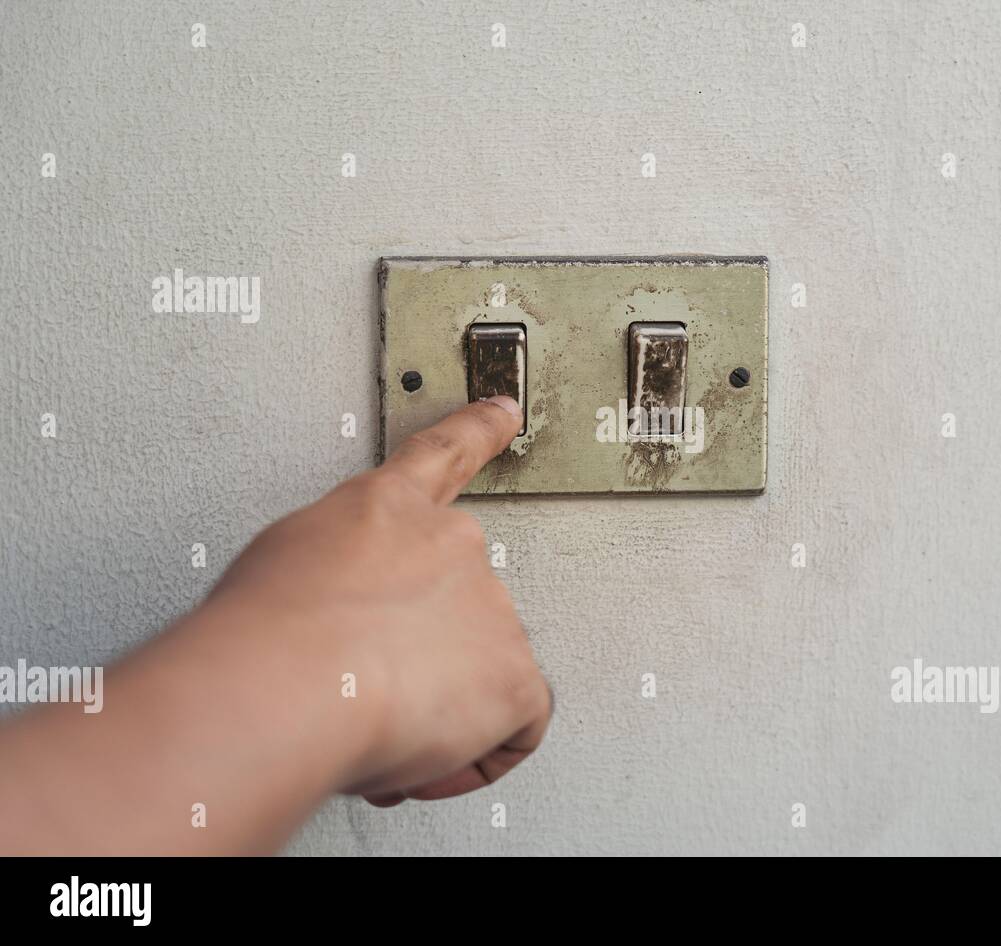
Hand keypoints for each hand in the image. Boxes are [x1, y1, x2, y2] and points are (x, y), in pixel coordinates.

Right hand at [207, 395, 550, 805]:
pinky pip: (516, 727)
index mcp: (388, 509)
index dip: (479, 429)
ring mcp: (491, 609)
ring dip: (435, 709)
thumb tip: (334, 614)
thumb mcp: (281, 564)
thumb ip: (331, 571)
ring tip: (371, 728)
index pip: (442, 455)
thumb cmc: (262, 628)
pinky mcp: (514, 675)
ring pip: (479, 673)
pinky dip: (474, 755)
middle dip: (418, 654)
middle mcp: (455, 546)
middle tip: (366, 689)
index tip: (505, 410)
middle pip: (457, 605)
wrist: (289, 675)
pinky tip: (425, 760)